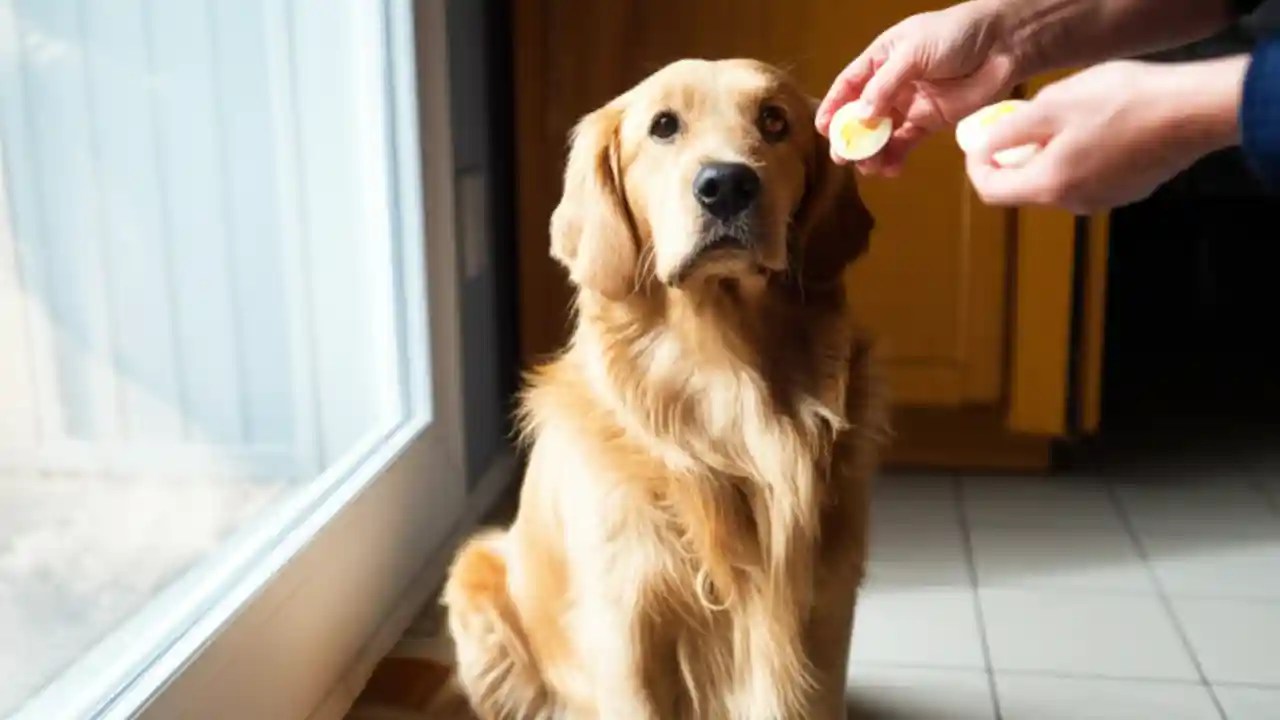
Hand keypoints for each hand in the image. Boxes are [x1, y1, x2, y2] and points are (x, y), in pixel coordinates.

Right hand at [815, 0, 1019, 175]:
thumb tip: (863, 116)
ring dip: (872, 152)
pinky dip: (895, 158)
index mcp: (881, 59)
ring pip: (881, 134)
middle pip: (861, 114)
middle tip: (842, 158)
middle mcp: (890, 84)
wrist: (1002, 45)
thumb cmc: (955, 35)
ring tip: (867, 168)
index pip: (849, 84)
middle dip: (851, 137)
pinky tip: (889, 170)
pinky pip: (905, 144)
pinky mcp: (929, 122)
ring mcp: (909, 105)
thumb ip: (886, 84)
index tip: (822, 129)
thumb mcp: (914, 51)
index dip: (834, 106)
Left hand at [965, 58, 1247, 213]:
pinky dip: (1078, 158)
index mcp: (1049, 186)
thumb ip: (1010, 132)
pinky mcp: (1128, 192)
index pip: (991, 192)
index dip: (977, 166)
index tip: (979, 141)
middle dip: (1014, 157)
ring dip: (1048, 155)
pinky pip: (1087, 178)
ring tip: (1065, 118)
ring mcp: (1103, 201)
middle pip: (1024, 188)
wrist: (1195, 111)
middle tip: (1022, 121)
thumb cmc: (1123, 101)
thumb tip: (982, 149)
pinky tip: (1098, 127)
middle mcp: (1073, 204)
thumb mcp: (1054, 105)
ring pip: (1057, 182)